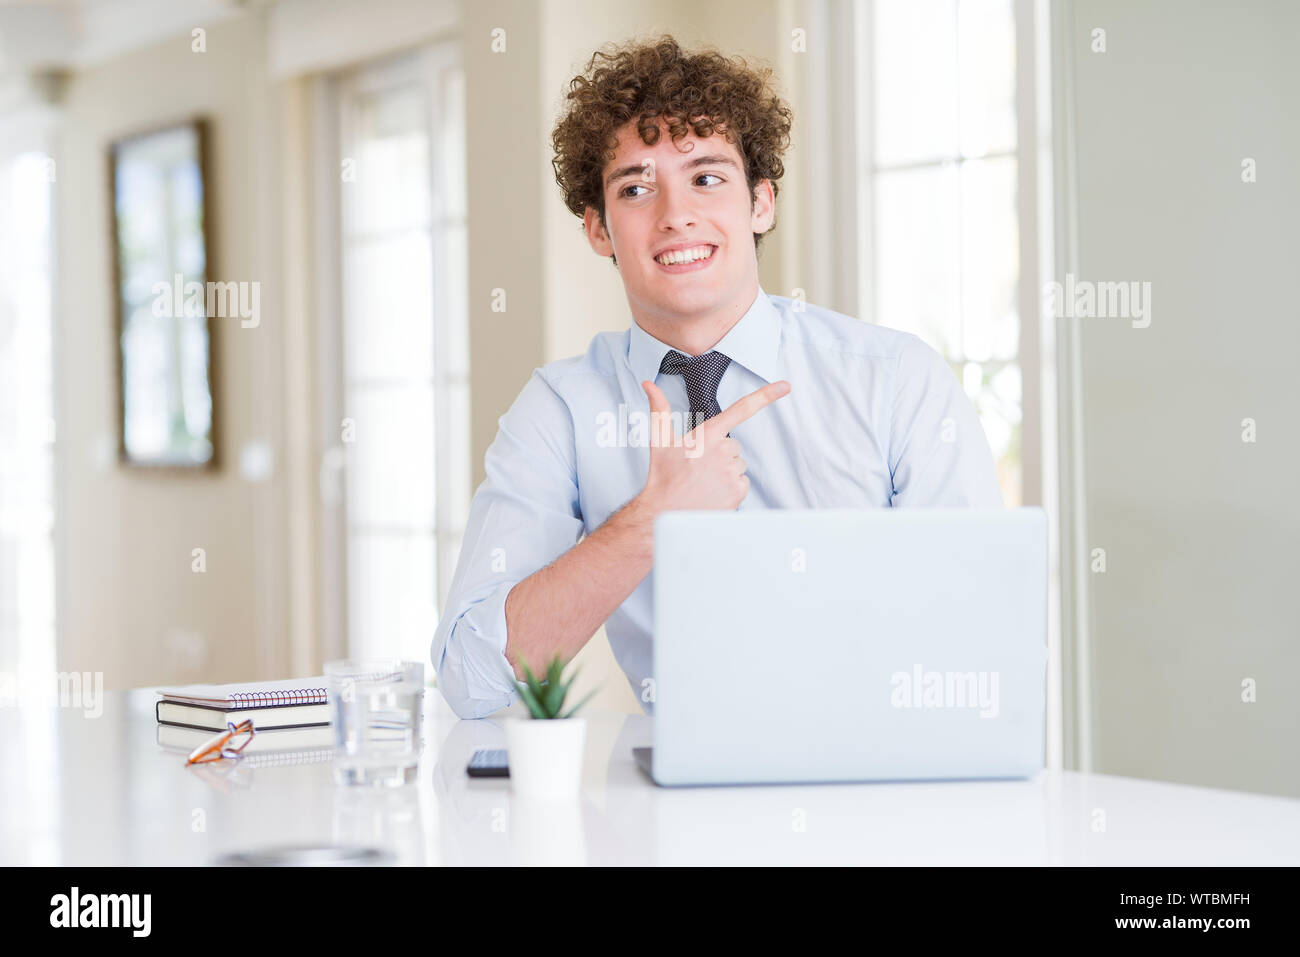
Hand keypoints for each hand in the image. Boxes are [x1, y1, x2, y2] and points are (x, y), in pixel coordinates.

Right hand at [636, 378, 790, 512]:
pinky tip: (712, 492)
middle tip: (700, 467)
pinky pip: (742, 483)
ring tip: (704, 481)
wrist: (663, 512)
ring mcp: (731, 471)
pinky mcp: (737, 491)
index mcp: (707, 435)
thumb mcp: (659, 440)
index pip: (741, 409)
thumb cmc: (663, 477)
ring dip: (725, 472)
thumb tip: (649, 386)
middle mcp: (722, 451)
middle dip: (720, 455)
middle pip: (733, 446)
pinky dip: (730, 488)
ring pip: (738, 465)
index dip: (765, 395)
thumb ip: (658, 409)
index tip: (783, 387)